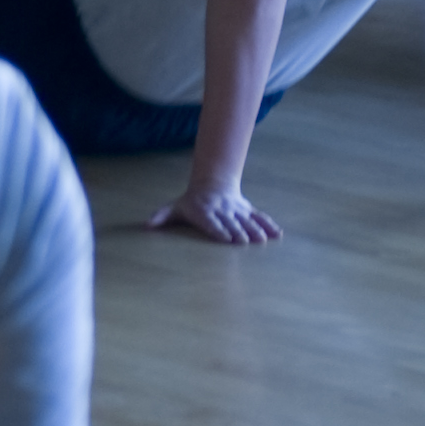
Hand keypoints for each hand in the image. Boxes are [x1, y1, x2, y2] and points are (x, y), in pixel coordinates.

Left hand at [146, 184, 278, 246]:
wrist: (212, 183)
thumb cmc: (190, 202)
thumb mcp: (175, 207)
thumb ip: (162, 217)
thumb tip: (146, 225)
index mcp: (205, 212)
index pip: (212, 222)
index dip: (219, 229)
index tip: (227, 238)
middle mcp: (222, 210)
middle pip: (231, 222)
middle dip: (238, 231)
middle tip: (245, 242)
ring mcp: (236, 210)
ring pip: (247, 219)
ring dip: (255, 229)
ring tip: (263, 240)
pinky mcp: (247, 209)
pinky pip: (259, 216)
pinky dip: (268, 224)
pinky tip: (277, 234)